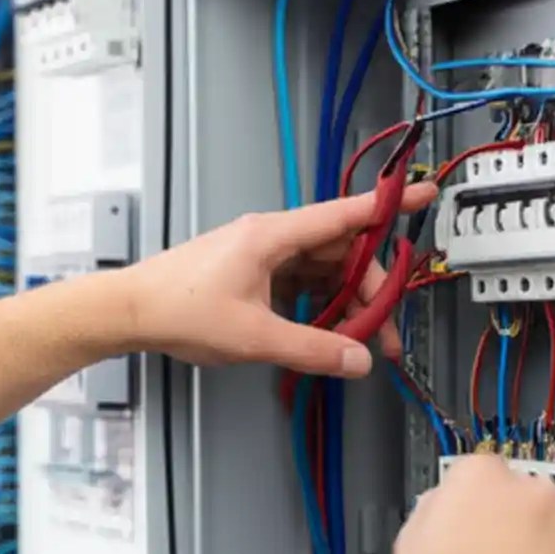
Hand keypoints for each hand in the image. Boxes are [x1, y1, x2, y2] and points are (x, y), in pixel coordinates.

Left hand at [120, 183, 437, 376]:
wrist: (131, 311)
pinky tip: (321, 335)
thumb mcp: (254, 337)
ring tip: (354, 341)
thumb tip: (357, 359)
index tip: (423, 195)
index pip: (346, 214)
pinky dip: (318, 307)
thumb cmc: (178, 309)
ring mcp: (261, 255)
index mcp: (273, 235)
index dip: (389, 206)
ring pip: (322, 271)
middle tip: (384, 331)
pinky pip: (301, 284)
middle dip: (370, 291)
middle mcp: (271, 237)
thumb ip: (312, 349)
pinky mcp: (252, 273)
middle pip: (341, 253)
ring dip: (344, 303)